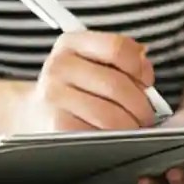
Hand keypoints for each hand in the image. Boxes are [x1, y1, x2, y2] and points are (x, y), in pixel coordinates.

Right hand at [4, 31, 158, 133]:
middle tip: (146, 115)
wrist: (36, 111)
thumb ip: (123, 60)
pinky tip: (114, 136)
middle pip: (117, 85)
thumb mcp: (92, 61)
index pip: (116, 47)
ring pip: (110, 114)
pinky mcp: (56, 125)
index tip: (146, 81)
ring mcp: (55, 96)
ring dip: (131, 126)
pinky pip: (97, 134)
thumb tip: (145, 72)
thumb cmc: (75, 87)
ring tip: (134, 127)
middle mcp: (60, 66)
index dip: (139, 66)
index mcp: (72, 43)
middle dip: (141, 106)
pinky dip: (113, 139)